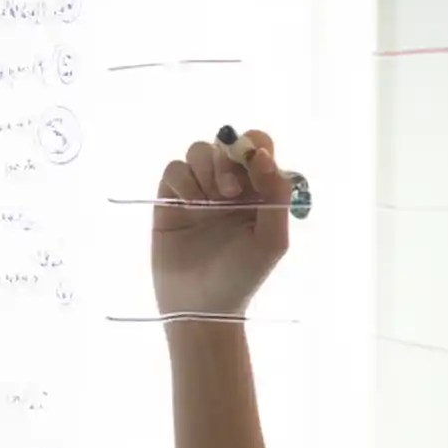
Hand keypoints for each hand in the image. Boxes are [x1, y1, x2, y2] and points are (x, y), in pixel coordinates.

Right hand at [151, 130, 290, 315]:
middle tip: (230, 192)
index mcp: (260, 191)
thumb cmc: (242, 276)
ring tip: (208, 203)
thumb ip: (276, 196)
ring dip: (205, 168)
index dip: (256, 147)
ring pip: (199, 150)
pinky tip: (190, 205)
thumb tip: (263, 155)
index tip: (254, 167)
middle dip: (229, 160)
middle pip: (228, 143)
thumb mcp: (272, 240)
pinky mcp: (171, 198)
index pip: (260, 148)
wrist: (199, 305)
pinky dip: (182, 179)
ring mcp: (200, 190)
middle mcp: (230, 185)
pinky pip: (173, 168)